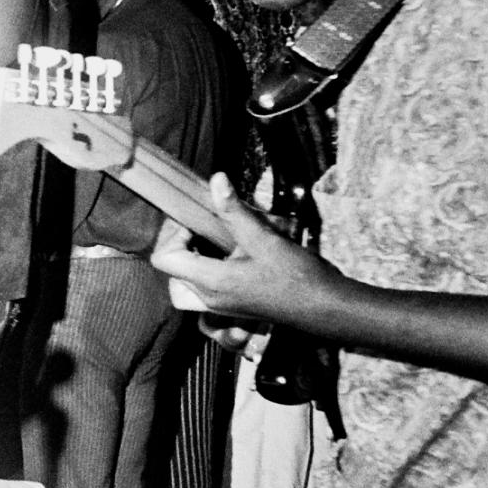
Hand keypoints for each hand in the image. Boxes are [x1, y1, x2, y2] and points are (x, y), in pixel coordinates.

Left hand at [150, 173, 339, 325]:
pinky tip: (233, 252)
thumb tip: (217, 180)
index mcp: (211, 281)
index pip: (163, 258)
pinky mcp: (230, 305)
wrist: (324, 307)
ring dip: (193, 255)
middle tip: (204, 225)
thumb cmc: (297, 277)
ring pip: (185, 278)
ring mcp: (218, 305)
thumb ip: (234, 210)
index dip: (171, 235)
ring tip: (216, 238)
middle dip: (182, 241)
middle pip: (172, 267)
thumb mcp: (264, 238)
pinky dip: (207, 266)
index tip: (195, 221)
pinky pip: (203, 286)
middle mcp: (208, 297)